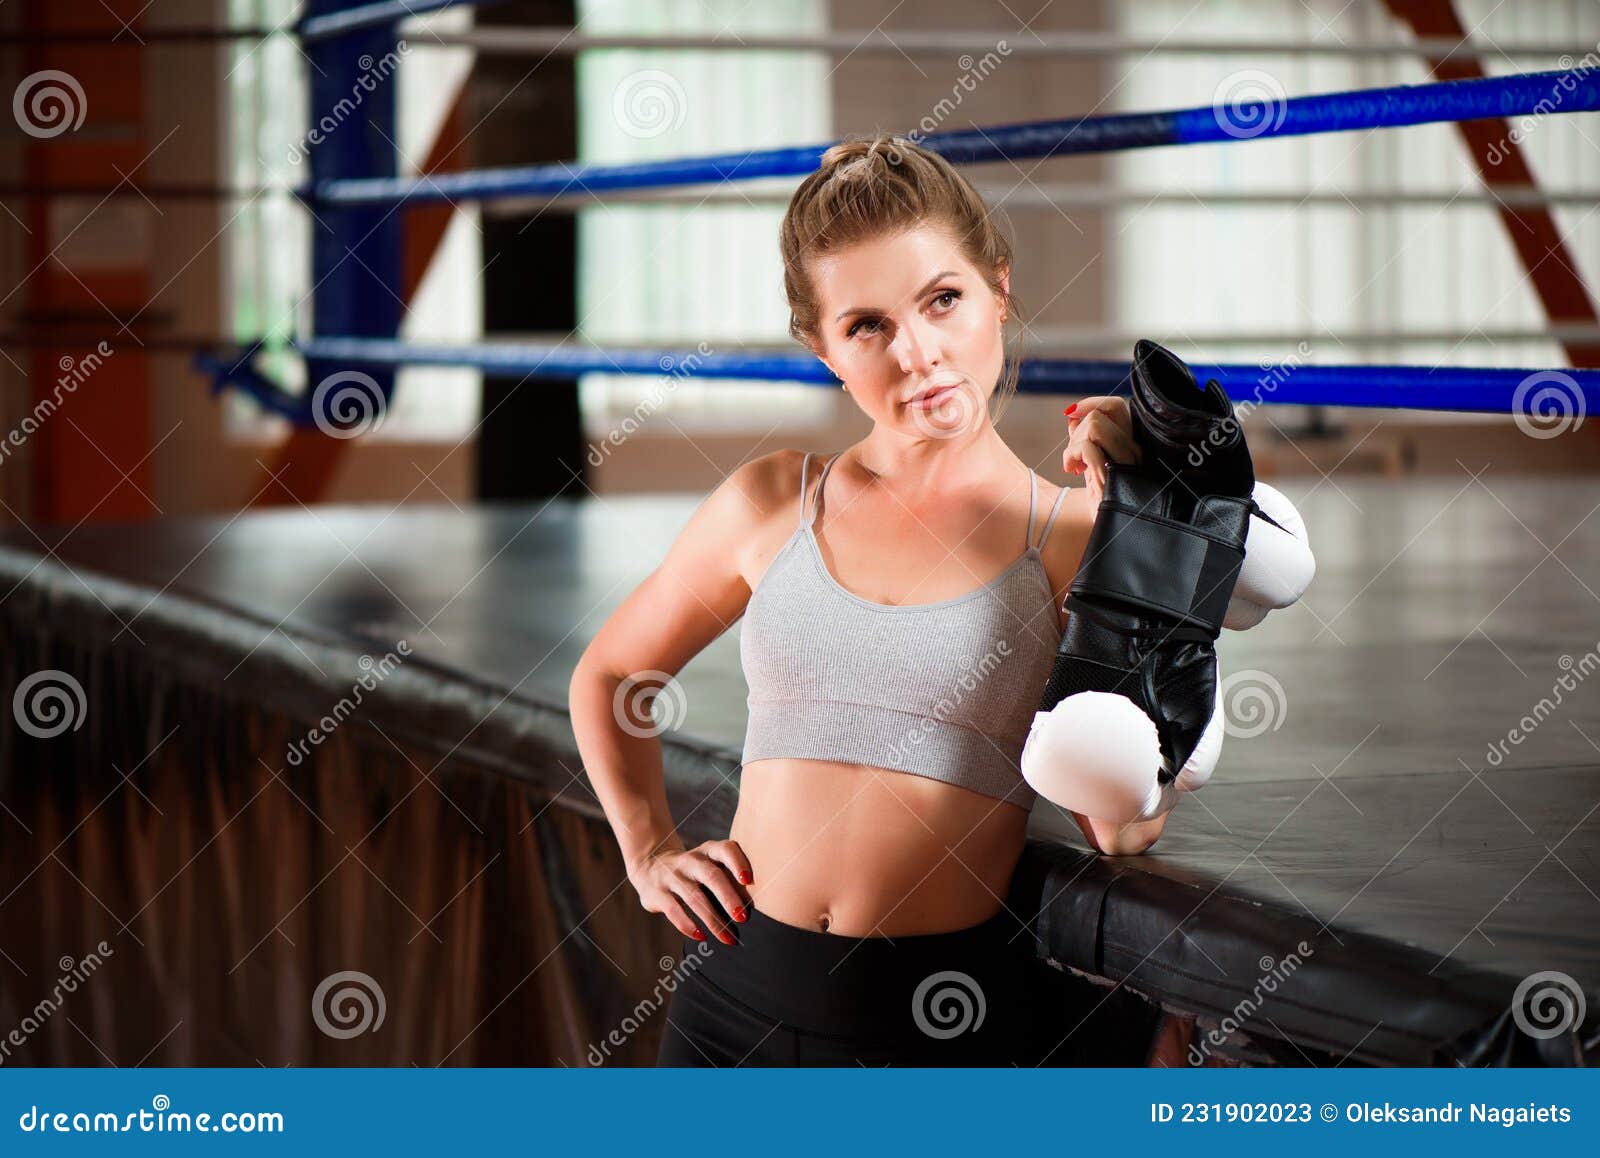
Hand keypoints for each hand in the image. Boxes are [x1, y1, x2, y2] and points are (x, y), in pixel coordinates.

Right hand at [627, 840, 752, 944]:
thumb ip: (729, 875)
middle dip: (728, 897)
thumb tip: (762, 904)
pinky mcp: (657, 893)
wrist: (650, 863)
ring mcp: (672, 876)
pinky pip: (673, 910)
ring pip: (694, 897)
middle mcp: (690, 861)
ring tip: (728, 938)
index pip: (725, 849)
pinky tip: (701, 937)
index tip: (748, 881)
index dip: (737, 863)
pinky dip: (687, 925)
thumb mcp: (709, 862)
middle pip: (711, 876)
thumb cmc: (694, 869)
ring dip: (713, 920)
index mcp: (708, 851)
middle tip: (743, 918)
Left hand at [1063, 396, 1142, 503]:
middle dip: (1077, 431)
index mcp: (1131, 445)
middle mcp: (1135, 450)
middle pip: (1100, 414)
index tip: (1071, 419)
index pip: (1115, 406)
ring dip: (1074, 445)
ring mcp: (1128, 462)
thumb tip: (1073, 415)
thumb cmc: (1100, 503)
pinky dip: (1072, 455)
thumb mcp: (1090, 464)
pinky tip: (1073, 471)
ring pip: (1094, 425)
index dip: (1090, 405)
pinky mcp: (1117, 476)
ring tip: (1074, 466)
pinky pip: (1089, 447)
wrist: (1111, 536)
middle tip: (1074, 457)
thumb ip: (1084, 438)